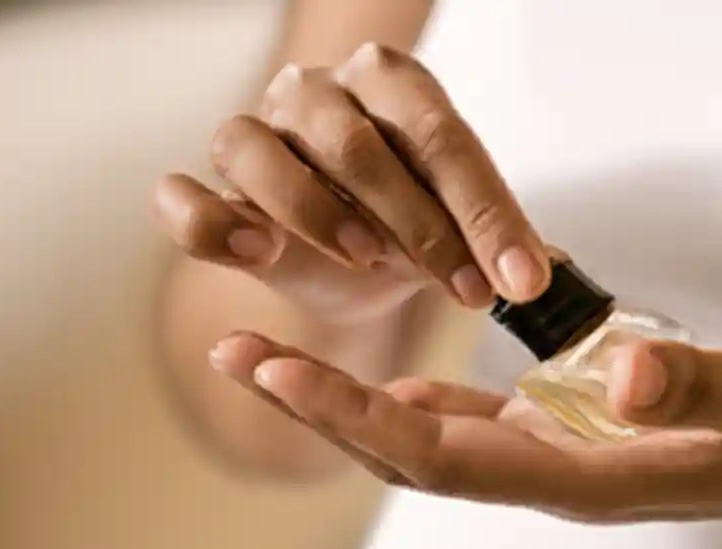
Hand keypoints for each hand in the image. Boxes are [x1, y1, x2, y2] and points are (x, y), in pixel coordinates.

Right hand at [151, 43, 550, 322]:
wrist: (354, 260)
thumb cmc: (413, 228)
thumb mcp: (463, 230)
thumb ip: (497, 243)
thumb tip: (538, 280)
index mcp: (393, 83)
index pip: (441, 138)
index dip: (486, 214)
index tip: (523, 280)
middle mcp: (317, 93)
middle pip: (357, 145)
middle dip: (420, 225)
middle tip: (468, 291)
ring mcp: (256, 132)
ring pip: (260, 151)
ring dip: (320, 213)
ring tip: (370, 262)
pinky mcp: (210, 187)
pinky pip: (183, 195)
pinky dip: (213, 220)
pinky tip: (259, 251)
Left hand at [209, 326, 721, 533]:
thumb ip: (696, 385)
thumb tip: (617, 376)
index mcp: (590, 476)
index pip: (447, 456)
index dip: (359, 417)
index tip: (284, 371)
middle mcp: (564, 473)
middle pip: (417, 454)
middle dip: (327, 409)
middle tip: (241, 353)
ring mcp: (572, 454)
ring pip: (441, 440)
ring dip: (361, 405)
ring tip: (287, 364)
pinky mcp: (585, 429)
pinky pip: (487, 424)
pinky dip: (428, 406)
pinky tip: (400, 384)